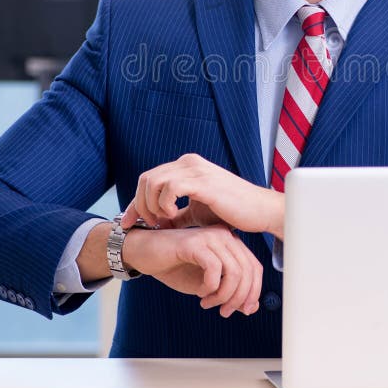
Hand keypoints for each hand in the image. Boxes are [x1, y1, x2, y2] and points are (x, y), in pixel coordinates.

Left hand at [121, 153, 283, 238]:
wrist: (258, 211)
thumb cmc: (231, 212)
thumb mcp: (198, 213)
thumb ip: (178, 215)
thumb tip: (159, 224)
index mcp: (186, 166)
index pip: (149, 179)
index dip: (134, 203)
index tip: (128, 224)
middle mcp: (188, 162)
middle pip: (146, 179)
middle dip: (139, 205)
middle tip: (149, 225)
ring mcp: (195, 169)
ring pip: (153, 181)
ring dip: (151, 205)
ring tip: (161, 222)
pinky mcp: (202, 181)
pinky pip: (169, 188)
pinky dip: (164, 204)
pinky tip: (173, 216)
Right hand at [123, 224, 261, 316]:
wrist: (144, 253)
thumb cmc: (174, 267)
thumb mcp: (206, 285)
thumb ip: (229, 293)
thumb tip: (251, 307)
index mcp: (230, 242)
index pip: (255, 267)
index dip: (253, 292)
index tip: (242, 310)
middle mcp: (224, 235)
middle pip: (248, 270)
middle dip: (239, 298)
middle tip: (224, 312)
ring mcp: (210, 237)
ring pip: (234, 272)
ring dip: (224, 296)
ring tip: (208, 303)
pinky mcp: (195, 243)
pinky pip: (214, 269)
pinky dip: (210, 287)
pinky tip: (199, 293)